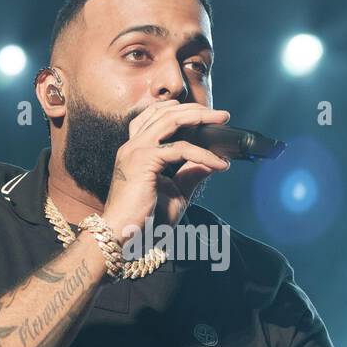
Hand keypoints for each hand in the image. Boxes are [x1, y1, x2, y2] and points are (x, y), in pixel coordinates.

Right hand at [101, 102, 232, 235]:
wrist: (123, 237)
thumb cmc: (144, 220)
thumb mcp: (176, 193)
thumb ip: (191, 174)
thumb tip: (214, 160)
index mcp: (135, 150)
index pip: (155, 116)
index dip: (180, 110)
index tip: (206, 116)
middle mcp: (133, 145)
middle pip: (165, 112)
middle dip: (196, 109)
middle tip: (223, 115)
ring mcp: (135, 150)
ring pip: (171, 121)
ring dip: (201, 118)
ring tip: (222, 121)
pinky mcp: (143, 160)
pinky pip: (180, 149)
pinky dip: (203, 154)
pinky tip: (218, 163)